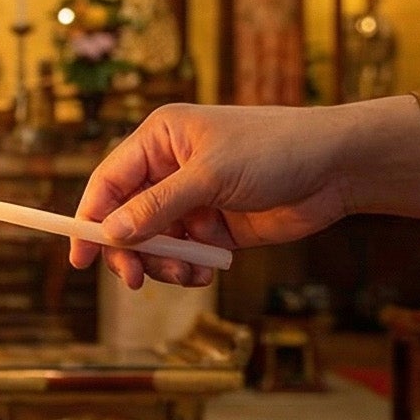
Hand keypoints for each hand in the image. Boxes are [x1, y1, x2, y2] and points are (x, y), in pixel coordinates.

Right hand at [71, 95, 419, 290]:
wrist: (339, 168)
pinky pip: (184, 255)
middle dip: (130, 251)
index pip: (108, 182)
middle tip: (136, 280)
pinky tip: (206, 272)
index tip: (80, 258)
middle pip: (125, 219)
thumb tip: (110, 234)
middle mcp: (170, 168)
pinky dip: (189, 269)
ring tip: (189, 272)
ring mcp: (192, 200)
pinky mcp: (214, 227)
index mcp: (160, 140)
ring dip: (164, 263)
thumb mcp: (210, 175)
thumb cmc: (276, 150)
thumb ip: (157, 206)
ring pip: (153, 243)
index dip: (90, 219)